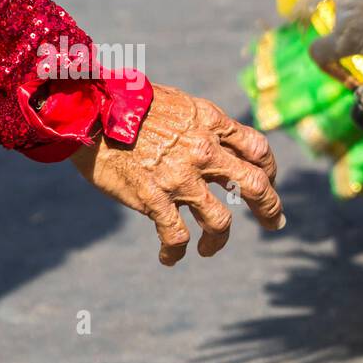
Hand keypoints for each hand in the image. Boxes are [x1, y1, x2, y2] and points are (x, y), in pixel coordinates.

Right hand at [70, 84, 284, 265]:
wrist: (87, 110)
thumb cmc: (127, 103)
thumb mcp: (177, 104)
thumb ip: (202, 126)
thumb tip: (219, 145)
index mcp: (211, 123)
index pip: (258, 148)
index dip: (270, 168)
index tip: (268, 181)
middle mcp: (204, 151)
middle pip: (256, 185)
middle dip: (270, 208)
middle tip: (274, 223)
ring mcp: (181, 177)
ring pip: (221, 221)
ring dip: (219, 240)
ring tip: (210, 249)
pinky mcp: (154, 198)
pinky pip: (176, 236)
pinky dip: (175, 252)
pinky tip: (170, 259)